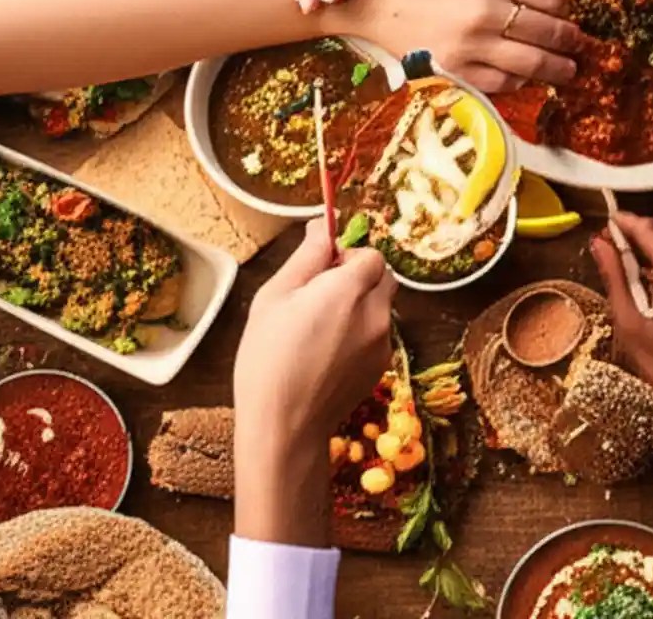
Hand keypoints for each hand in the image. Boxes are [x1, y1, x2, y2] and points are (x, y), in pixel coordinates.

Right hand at [234, 220, 397, 442]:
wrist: (285, 425)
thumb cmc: (268, 358)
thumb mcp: (275, 297)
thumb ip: (307, 257)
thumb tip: (323, 227)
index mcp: (348, 289)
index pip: (372, 254)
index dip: (348, 257)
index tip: (322, 271)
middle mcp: (375, 313)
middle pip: (384, 278)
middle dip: (360, 278)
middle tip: (321, 295)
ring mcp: (383, 343)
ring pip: (381, 307)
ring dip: (360, 306)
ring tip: (319, 329)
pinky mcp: (382, 367)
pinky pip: (377, 335)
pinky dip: (360, 334)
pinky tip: (327, 353)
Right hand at [329, 0, 580, 91]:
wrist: (367, 3)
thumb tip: (543, 0)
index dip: (566, 8)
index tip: (567, 14)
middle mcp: (485, 13)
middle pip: (549, 34)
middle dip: (570, 43)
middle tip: (578, 47)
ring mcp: (471, 47)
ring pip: (532, 65)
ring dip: (555, 70)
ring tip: (565, 71)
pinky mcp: (456, 72)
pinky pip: (502, 85)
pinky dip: (520, 83)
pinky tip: (525, 79)